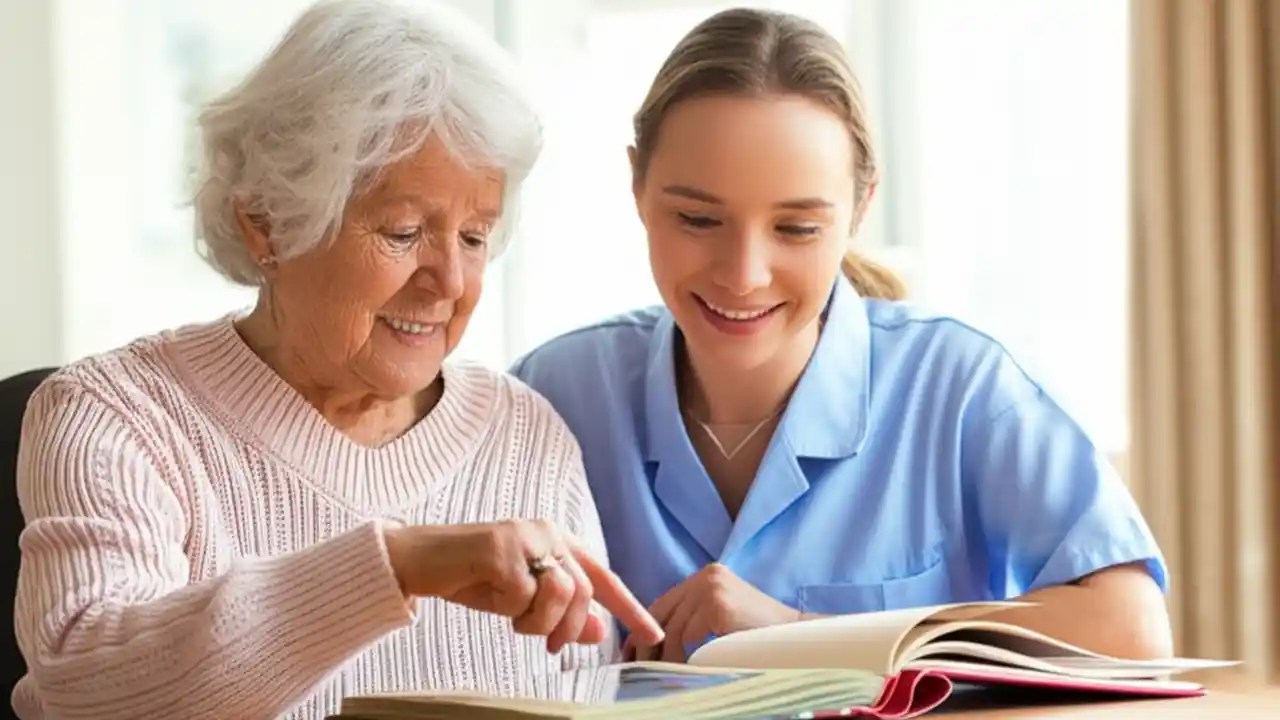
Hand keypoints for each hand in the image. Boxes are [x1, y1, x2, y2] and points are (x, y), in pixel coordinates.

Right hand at [384, 519, 663, 653]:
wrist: (419, 560)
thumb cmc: (472, 578)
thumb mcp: (523, 602)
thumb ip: (561, 612)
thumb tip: (598, 631)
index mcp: (557, 541)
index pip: (603, 578)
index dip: (630, 608)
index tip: (653, 635)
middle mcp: (547, 532)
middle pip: (582, 594)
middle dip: (565, 629)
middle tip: (547, 645)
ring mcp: (524, 537)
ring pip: (559, 595)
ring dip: (536, 621)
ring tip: (512, 617)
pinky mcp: (501, 547)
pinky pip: (522, 597)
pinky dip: (507, 610)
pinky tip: (489, 596)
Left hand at [629, 563, 799, 662]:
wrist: (799, 640)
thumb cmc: (760, 638)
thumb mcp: (720, 621)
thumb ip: (692, 621)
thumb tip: (653, 644)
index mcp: (707, 576)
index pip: (663, 604)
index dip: (643, 630)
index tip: (629, 654)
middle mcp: (706, 576)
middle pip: (661, 614)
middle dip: (646, 645)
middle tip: (635, 670)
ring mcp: (713, 588)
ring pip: (672, 630)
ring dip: (664, 659)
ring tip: (662, 678)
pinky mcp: (718, 605)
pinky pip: (686, 638)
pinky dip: (682, 659)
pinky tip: (684, 673)